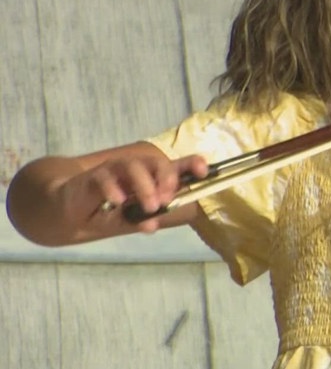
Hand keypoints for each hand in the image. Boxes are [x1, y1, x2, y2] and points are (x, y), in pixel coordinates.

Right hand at [56, 150, 207, 233]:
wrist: (70, 213)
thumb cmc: (106, 213)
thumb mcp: (127, 220)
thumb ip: (141, 219)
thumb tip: (152, 225)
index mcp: (150, 179)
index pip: (175, 166)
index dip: (192, 164)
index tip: (204, 171)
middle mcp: (136, 170)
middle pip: (157, 162)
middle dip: (167, 178)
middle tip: (167, 200)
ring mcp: (115, 171)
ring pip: (133, 166)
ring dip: (145, 185)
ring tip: (150, 206)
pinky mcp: (94, 176)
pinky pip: (105, 177)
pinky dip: (114, 188)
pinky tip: (118, 201)